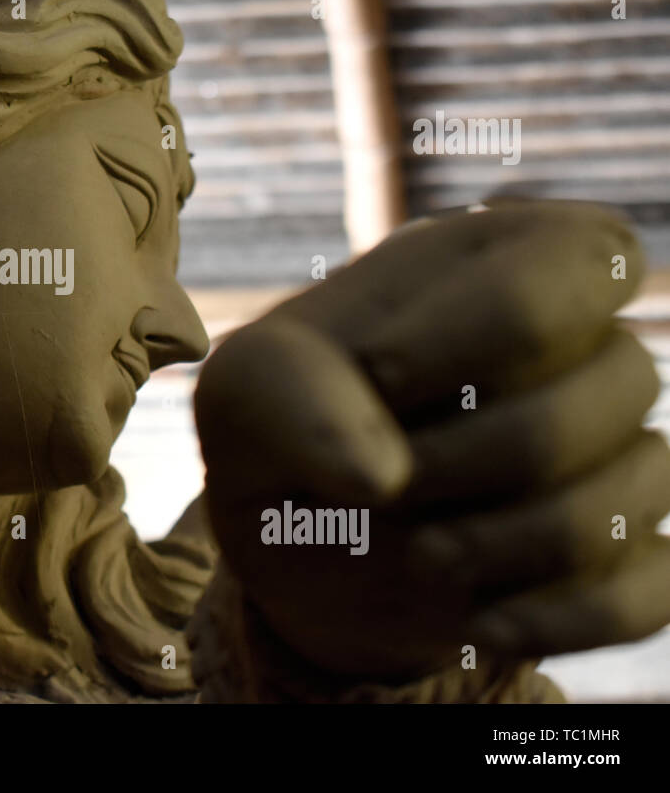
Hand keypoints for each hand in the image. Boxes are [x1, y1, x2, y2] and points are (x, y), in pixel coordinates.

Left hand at [195, 202, 669, 680]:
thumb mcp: (249, 390)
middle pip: (618, 381)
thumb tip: (381, 476)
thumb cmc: (279, 423)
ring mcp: (613, 451)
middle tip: (385, 483)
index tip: (374, 377)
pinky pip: (646, 590)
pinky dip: (555, 615)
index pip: (564, 266)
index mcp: (500, 261)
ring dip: (501, 537)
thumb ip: (297, 404)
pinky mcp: (618, 555)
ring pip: (634, 487)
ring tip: (410, 549)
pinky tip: (471, 619)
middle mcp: (579, 344)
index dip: (469, 334)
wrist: (286, 530)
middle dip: (476, 449)